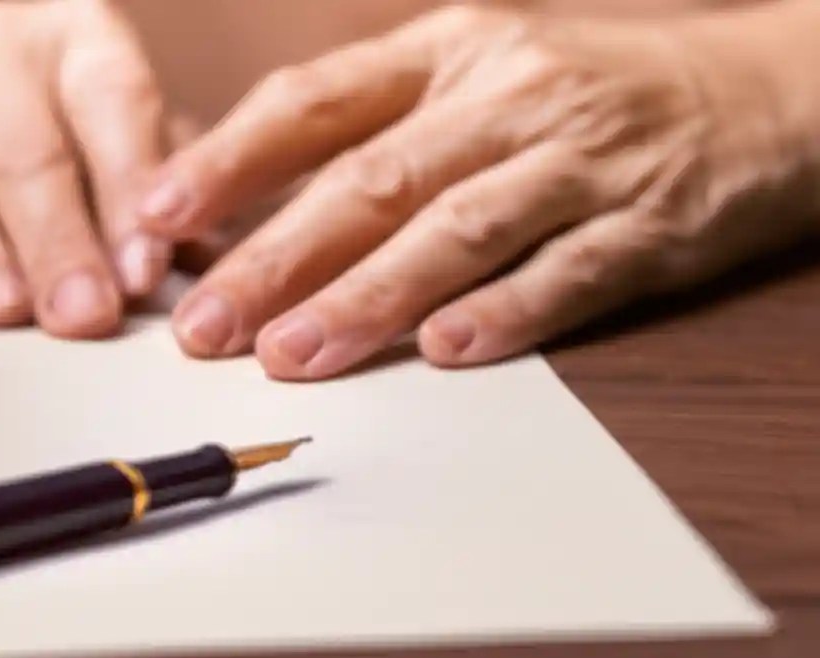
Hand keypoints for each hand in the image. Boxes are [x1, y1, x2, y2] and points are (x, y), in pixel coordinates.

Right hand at [0, 0, 170, 337]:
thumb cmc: (65, 142)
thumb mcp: (121, 153)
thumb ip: (157, 211)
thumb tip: (206, 287)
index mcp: (83, 43)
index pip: (112, 104)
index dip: (126, 188)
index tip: (142, 272)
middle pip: (24, 149)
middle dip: (56, 240)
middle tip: (82, 317)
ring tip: (0, 313)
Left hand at [139, 4, 819, 378]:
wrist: (751, 92)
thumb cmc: (578, 93)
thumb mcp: (470, 73)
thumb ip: (367, 131)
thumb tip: (241, 203)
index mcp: (446, 53)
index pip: (315, 101)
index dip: (230, 158)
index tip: (158, 214)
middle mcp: (506, 97)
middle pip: (371, 180)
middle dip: (276, 257)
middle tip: (205, 325)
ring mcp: (580, 159)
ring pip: (457, 230)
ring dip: (368, 297)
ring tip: (293, 353)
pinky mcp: (648, 224)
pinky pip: (568, 270)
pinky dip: (506, 312)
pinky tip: (446, 352)